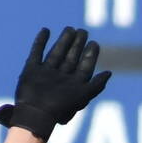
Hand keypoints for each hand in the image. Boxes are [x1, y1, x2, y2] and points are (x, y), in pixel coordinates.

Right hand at [0, 25, 111, 139]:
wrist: (35, 113)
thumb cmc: (60, 106)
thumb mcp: (83, 95)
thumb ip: (96, 85)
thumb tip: (110, 73)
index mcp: (72, 85)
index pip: (84, 67)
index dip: (90, 55)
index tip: (94, 43)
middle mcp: (59, 79)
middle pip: (71, 58)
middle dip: (77, 45)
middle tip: (83, 31)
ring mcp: (45, 74)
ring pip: (56, 53)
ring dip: (63, 41)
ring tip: (69, 29)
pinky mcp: (31, 70)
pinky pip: (36, 52)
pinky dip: (40, 41)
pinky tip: (45, 30)